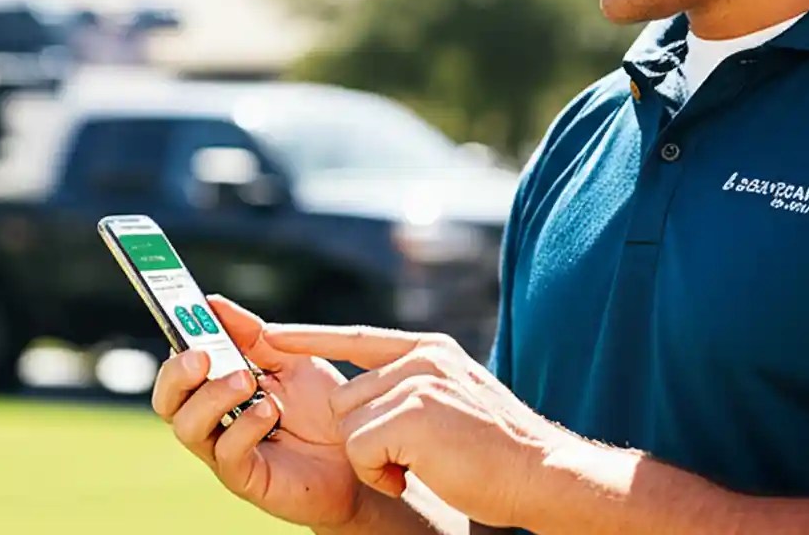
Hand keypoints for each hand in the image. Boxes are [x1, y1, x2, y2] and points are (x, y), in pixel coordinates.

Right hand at [151, 296, 365, 528]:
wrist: (357, 451)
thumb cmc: (321, 408)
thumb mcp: (291, 361)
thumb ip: (254, 336)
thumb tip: (213, 303)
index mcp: (218, 390)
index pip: (178, 369)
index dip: (174, 342)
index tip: (181, 316)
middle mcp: (213, 422)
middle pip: (168, 401)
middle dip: (177, 375)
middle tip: (201, 355)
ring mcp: (226, 452)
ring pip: (188, 427)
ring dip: (211, 398)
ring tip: (246, 380)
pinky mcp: (246, 479)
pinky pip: (227, 455)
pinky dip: (243, 428)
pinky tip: (269, 412)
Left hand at [266, 325, 577, 528]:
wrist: (540, 472)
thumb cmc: (498, 450)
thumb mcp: (456, 397)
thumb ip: (415, 384)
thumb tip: (367, 398)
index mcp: (430, 349)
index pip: (357, 337)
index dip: (311, 337)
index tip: (269, 332)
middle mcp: (421, 358)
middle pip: (346, 398)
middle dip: (366, 438)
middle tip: (410, 458)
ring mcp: (416, 382)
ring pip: (350, 425)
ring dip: (374, 458)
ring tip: (419, 465)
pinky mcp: (412, 414)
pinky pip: (360, 449)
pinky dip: (380, 473)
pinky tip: (415, 476)